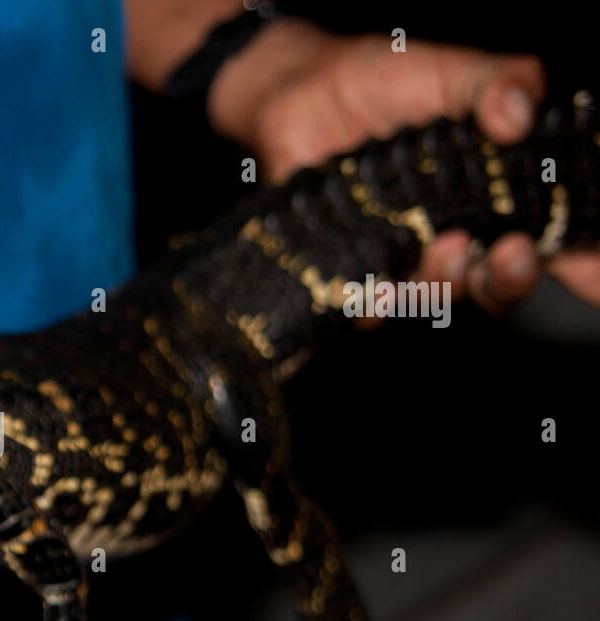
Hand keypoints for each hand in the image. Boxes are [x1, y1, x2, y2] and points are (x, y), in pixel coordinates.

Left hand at [209, 19, 599, 316]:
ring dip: (444, 282)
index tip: (557, 258)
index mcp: (490, 199)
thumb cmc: (388, 83)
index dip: (558, 263)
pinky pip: (363, 303)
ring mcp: (399, 255)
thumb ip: (496, 85)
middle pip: (492, 286)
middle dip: (507, 279)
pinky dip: (373, 302)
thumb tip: (517, 117)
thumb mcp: (454, 72)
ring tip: (443, 247)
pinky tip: (376, 287)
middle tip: (508, 254)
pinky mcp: (347, 265)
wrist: (308, 89)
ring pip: (433, 295)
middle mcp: (450, 237)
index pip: (535, 244)